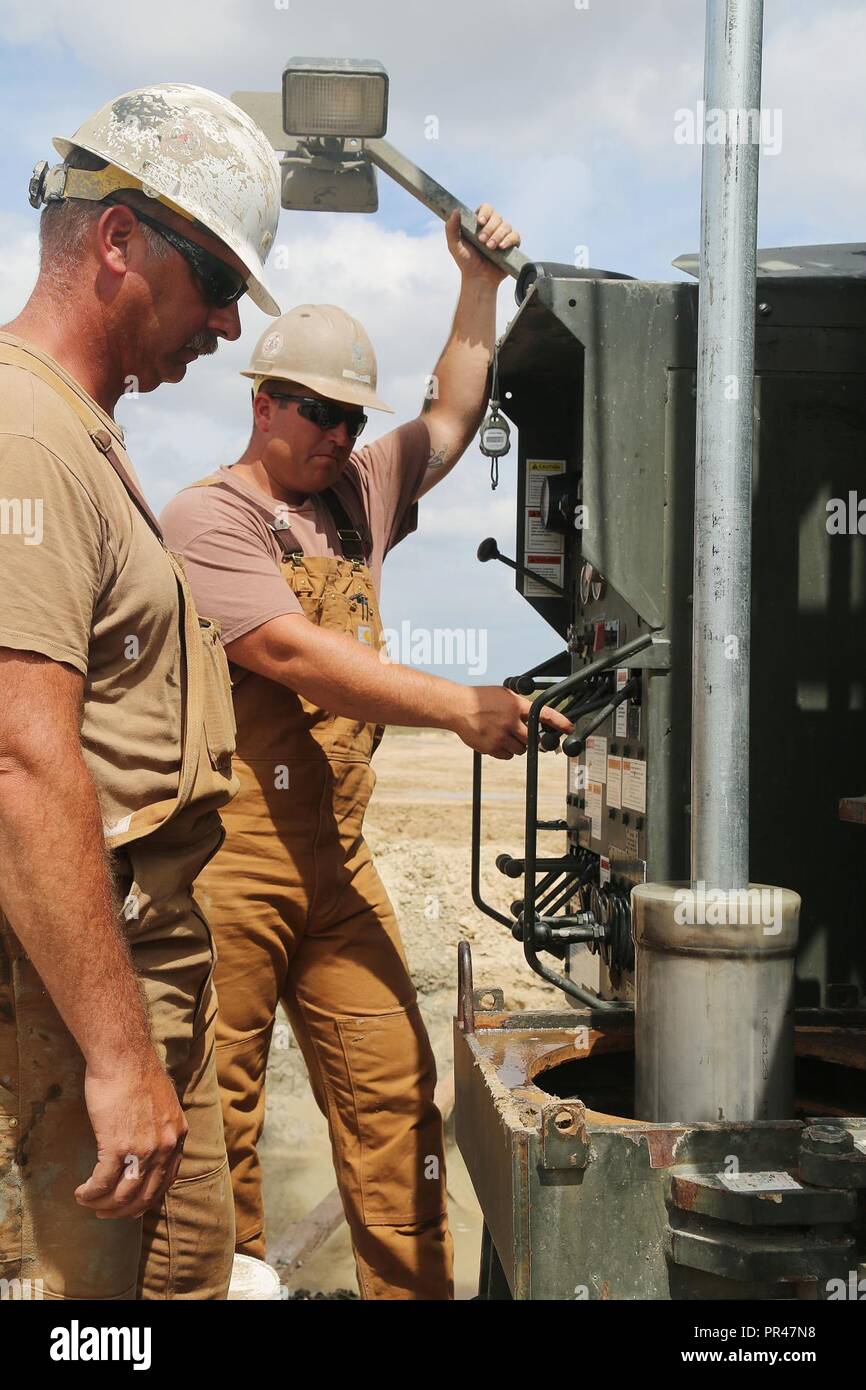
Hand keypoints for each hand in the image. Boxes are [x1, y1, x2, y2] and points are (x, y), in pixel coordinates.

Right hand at [75, 1051, 187, 1219]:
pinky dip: (90, 1193)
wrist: (124, 1056)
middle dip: (124, 1209)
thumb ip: (159, 1126)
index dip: (148, 1198)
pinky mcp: (118, 1147)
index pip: (167, 1180)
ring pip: (123, 1195)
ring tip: (89, 1202)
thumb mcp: (163, 1102)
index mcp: (177, 1136)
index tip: (132, 1204)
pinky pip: (102, 1183)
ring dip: (103, 1205)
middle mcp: (165, 1147)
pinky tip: (81, 1193)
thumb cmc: (137, 1073)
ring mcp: (143, 1149)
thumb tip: (148, 1138)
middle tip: (106, 1212)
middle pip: (146, 1195)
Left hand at [445, 206, 520, 285]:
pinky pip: (515, 236)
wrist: (479, 279)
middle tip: (482, 241)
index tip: (480, 222)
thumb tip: (455, 211)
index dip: (485, 212)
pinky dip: (509, 240)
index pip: (486, 208)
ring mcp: (503, 235)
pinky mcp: (512, 245)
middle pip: (497, 216)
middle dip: (490, 228)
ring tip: (490, 247)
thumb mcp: (454, 246)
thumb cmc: (466, 263)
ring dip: (498, 235)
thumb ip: (451, 229)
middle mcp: (492, 227)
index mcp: (480, 224)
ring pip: (506, 226)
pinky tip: (501, 247)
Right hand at [448, 685, 572, 759]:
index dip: (560, 722)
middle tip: (524, 735)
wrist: (457, 707)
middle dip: (532, 739)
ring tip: (504, 734)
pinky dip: (505, 751)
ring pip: (521, 749)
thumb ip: (519, 705)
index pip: (544, 714)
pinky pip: (507, 756)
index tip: (569, 728)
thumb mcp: (503, 694)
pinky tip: (496, 740)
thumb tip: (535, 716)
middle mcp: (510, 721)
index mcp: (515, 705)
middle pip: (533, 739)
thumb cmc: (480, 699)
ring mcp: (501, 735)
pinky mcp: (491, 747)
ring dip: (517, 745)